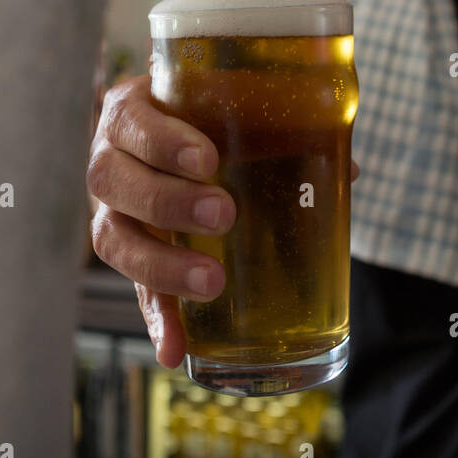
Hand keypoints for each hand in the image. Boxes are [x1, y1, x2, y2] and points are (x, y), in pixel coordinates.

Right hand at [88, 72, 358, 367]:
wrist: (170, 137)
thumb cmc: (205, 117)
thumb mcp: (229, 107)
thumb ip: (276, 127)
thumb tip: (347, 170)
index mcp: (130, 112)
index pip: (131, 123)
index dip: (162, 142)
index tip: (208, 158)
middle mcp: (110, 160)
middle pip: (114, 182)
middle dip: (168, 201)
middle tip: (225, 214)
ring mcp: (113, 211)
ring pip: (115, 239)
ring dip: (162, 265)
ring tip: (212, 282)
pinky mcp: (131, 257)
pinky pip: (135, 290)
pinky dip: (158, 320)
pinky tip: (175, 350)